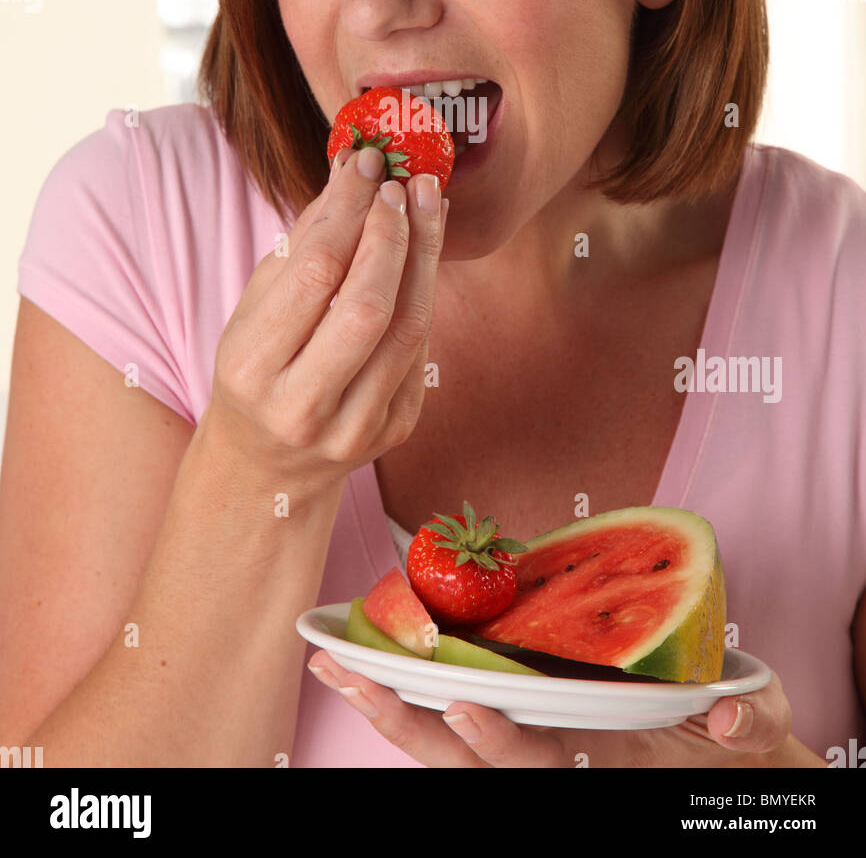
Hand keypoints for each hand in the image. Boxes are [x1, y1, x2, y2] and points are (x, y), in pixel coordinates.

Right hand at [204, 145, 448, 487]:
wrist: (267, 467)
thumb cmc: (258, 367)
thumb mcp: (256, 308)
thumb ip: (304, 243)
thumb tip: (353, 170)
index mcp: (251, 367)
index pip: (315, 272)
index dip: (349, 209)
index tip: (367, 162)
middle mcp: (301, 407)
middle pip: (368, 305)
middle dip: (394, 233)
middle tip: (405, 183)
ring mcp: (353, 427)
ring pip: (408, 327)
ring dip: (424, 255)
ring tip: (429, 203)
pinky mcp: (394, 431)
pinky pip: (420, 349)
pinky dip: (424, 293)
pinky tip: (424, 254)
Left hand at [306, 650, 792, 767]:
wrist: (726, 761)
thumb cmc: (726, 744)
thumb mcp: (752, 733)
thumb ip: (746, 724)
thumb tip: (729, 717)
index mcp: (598, 761)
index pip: (536, 759)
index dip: (497, 741)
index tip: (465, 709)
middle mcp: (554, 756)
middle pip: (466, 758)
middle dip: (408, 723)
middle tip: (353, 682)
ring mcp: (534, 740)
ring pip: (447, 741)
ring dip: (392, 705)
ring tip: (338, 666)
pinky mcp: (526, 716)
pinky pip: (457, 714)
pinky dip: (414, 691)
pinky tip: (374, 655)